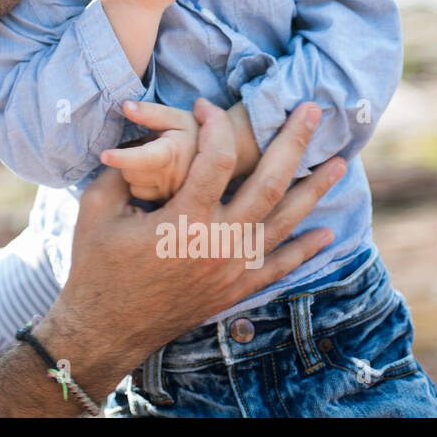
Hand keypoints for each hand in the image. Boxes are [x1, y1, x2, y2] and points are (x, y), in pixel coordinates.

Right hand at [31, 99, 340, 401]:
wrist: (107, 329)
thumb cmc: (96, 267)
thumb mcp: (96, 209)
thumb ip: (120, 171)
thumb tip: (137, 137)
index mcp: (184, 220)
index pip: (216, 160)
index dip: (216, 126)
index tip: (208, 106)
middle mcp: (218, 243)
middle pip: (269, 184)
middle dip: (293, 143)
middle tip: (312, 112)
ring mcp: (232, 270)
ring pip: (285, 223)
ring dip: (314, 191)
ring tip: (340, 164)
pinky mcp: (234, 290)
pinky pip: (280, 266)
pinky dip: (306, 249)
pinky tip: (326, 232)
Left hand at [98, 102, 199, 201]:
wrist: (221, 160)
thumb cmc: (194, 131)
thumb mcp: (176, 117)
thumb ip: (150, 112)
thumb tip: (125, 106)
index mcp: (172, 154)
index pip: (144, 158)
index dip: (122, 157)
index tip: (104, 155)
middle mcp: (171, 179)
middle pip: (129, 172)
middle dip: (128, 159)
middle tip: (144, 146)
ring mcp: (169, 195)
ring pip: (132, 184)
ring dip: (134, 171)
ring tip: (152, 159)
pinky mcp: (166, 203)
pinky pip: (139, 194)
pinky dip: (140, 183)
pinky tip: (155, 173)